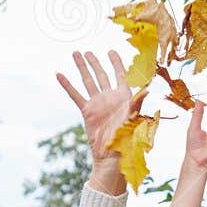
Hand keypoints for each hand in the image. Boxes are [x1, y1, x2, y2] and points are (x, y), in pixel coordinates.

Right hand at [55, 48, 147, 165]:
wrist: (111, 156)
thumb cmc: (127, 139)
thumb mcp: (134, 119)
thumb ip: (138, 102)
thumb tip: (148, 88)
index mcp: (124, 97)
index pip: (120, 75)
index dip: (116, 62)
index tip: (111, 51)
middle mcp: (110, 97)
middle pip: (102, 75)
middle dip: (95, 62)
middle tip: (87, 52)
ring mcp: (98, 103)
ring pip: (88, 81)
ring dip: (82, 67)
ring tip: (75, 54)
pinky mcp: (87, 111)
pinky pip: (76, 95)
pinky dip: (67, 85)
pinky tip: (59, 75)